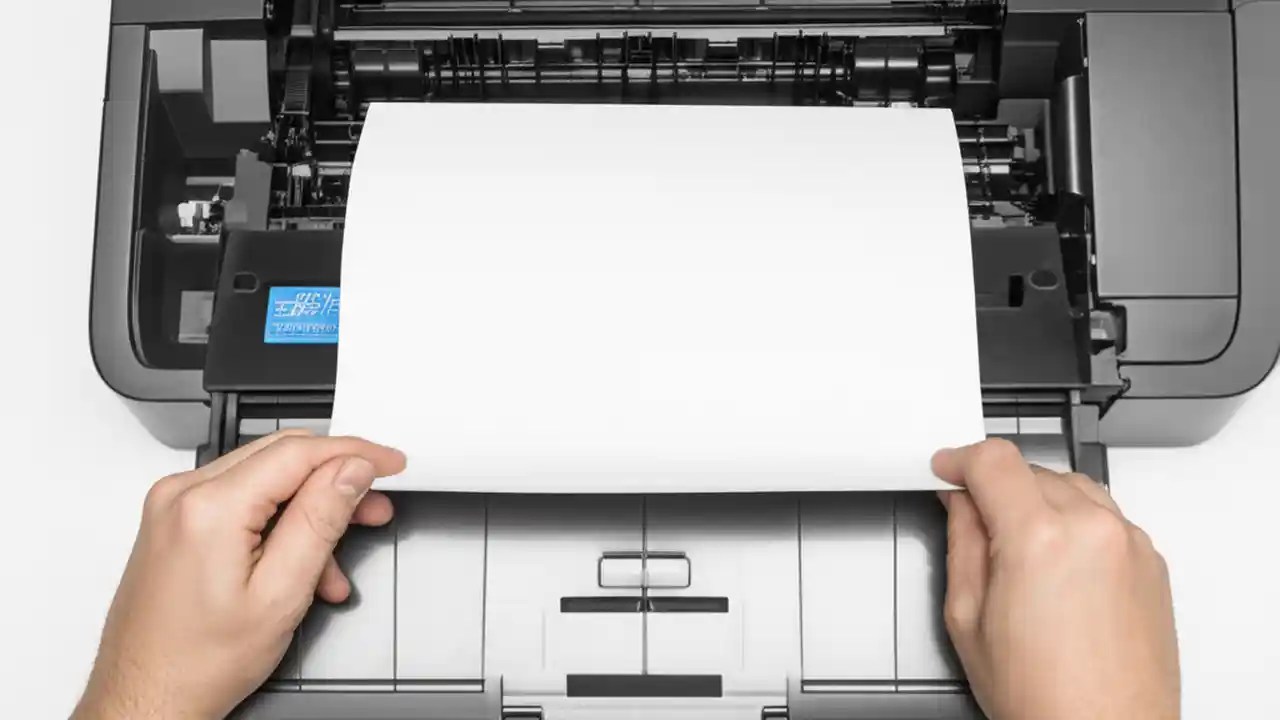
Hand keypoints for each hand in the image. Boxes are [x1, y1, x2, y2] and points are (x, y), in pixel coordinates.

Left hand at [73, 431, 405, 719]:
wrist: (145, 698)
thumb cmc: (197, 664)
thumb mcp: (280, 595)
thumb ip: (320, 521)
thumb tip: (351, 471)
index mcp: (209, 507)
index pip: (299, 452)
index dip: (354, 452)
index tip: (389, 462)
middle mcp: (183, 494)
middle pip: (282, 457)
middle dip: (336, 480)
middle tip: (374, 506)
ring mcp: (173, 506)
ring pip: (265, 480)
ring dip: (309, 510)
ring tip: (336, 559)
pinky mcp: (174, 520)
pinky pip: (241, 500)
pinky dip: (278, 522)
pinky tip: (301, 564)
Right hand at [933, 439, 1178, 719]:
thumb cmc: (1044, 697)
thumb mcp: (968, 618)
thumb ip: (962, 544)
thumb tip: (960, 506)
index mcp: (1039, 539)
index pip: (994, 461)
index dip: (959, 459)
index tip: (947, 469)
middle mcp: (1093, 530)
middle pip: (1032, 469)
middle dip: (996, 486)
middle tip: (973, 520)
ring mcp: (1130, 543)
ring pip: (1072, 486)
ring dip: (1038, 499)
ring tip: (1017, 545)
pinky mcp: (1152, 561)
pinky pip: (1105, 516)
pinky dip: (1075, 522)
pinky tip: (1056, 563)